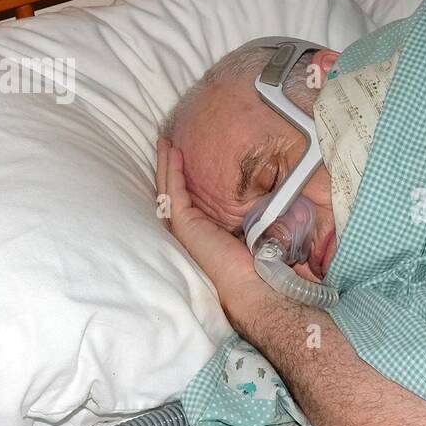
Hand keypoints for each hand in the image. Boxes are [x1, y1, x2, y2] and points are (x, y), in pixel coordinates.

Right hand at [157, 138, 258, 297]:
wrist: (250, 283)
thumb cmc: (253, 264)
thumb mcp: (248, 233)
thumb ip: (244, 218)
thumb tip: (259, 203)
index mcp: (200, 231)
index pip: (186, 198)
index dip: (183, 177)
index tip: (185, 157)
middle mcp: (187, 228)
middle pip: (173, 190)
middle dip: (170, 165)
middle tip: (167, 143)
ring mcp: (183, 226)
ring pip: (169, 187)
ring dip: (167, 163)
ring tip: (166, 142)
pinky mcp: (184, 222)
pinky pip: (174, 189)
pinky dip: (173, 169)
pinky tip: (173, 152)